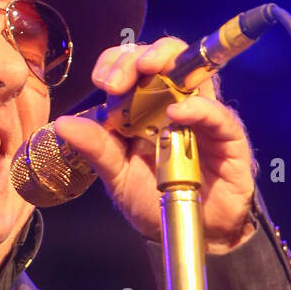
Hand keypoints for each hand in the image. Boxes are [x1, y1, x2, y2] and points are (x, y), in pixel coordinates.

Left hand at [53, 37, 256, 252]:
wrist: (193, 232)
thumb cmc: (157, 200)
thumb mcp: (118, 176)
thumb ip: (96, 149)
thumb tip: (63, 123)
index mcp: (143, 107)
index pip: (131, 66)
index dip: (116, 62)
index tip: (103, 79)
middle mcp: (174, 102)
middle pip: (162, 58)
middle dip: (137, 57)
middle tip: (117, 78)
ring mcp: (202, 116)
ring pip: (193, 72)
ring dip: (168, 62)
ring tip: (147, 69)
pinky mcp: (227, 136)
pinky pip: (217, 113)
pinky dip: (197, 108)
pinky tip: (176, 112)